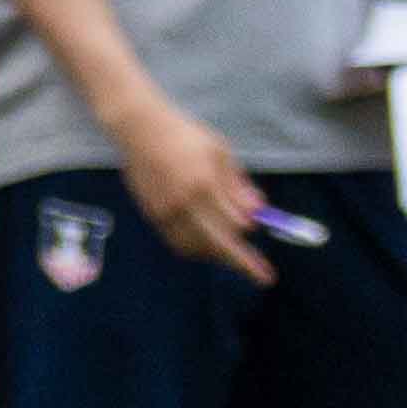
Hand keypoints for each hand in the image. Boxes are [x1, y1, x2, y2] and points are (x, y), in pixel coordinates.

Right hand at [116, 98, 270, 283]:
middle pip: (216, 245)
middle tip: (261, 276)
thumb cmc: (187, 137)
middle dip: (240, 264)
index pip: (235, 226)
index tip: (266, 266)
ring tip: (237, 257)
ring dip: (218, 256)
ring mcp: (165, 212)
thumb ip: (238, 186)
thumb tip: (258, 212)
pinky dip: (198, 249)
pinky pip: (177, 242)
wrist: (140, 131)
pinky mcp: (152, 215)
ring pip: (194, 248)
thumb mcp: (221, 154)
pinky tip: (212, 245)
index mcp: (204, 185)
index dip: (251, 245)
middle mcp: (183, 204)